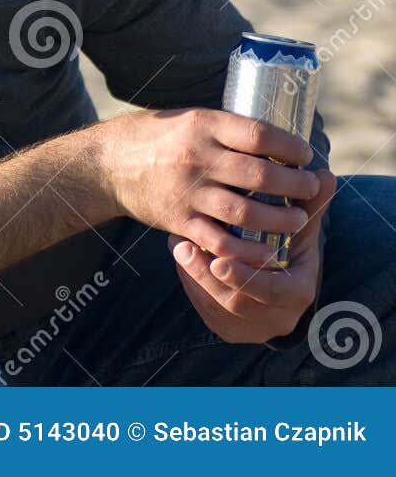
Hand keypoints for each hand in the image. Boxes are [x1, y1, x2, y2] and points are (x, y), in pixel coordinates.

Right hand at [104, 107, 320, 264]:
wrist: (106, 164)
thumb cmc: (154, 137)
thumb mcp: (189, 118)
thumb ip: (226, 129)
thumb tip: (277, 139)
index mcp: (202, 127)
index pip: (260, 136)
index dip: (292, 148)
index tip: (306, 156)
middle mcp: (196, 159)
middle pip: (261, 177)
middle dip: (297, 186)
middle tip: (311, 188)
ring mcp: (188, 193)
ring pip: (247, 213)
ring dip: (281, 220)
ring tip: (297, 218)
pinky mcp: (179, 221)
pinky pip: (220, 242)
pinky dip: (248, 251)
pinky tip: (267, 250)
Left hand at [168, 170, 334, 342]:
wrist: (277, 281)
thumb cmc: (288, 245)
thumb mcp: (298, 228)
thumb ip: (308, 205)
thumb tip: (324, 174)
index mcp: (299, 291)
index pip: (274, 291)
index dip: (246, 278)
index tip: (218, 260)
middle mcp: (278, 315)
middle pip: (238, 302)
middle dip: (207, 276)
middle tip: (184, 247)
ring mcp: (252, 326)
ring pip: (216, 306)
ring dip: (193, 275)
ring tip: (178, 244)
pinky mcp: (229, 328)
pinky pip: (205, 309)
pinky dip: (189, 282)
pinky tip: (180, 254)